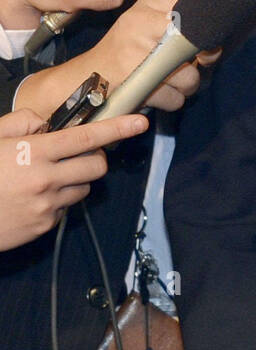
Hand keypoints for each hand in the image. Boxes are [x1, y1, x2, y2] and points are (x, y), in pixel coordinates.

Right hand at [0, 107, 147, 249]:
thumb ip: (21, 124)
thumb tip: (45, 124)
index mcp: (34, 152)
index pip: (86, 137)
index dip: (117, 128)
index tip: (139, 122)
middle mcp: (46, 179)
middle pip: (97, 166)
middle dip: (94, 158)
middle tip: (76, 156)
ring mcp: (47, 205)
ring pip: (83, 189)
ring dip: (74, 181)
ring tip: (45, 179)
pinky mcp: (44, 226)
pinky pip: (65, 209)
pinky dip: (57, 202)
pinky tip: (32, 199)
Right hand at [15, 0, 217, 119]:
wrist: (86, 79)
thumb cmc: (126, 55)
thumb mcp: (148, 28)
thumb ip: (183, 29)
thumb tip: (213, 48)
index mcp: (147, 6)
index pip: (190, 0)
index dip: (206, 22)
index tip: (204, 36)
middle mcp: (142, 23)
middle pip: (197, 42)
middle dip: (202, 60)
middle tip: (190, 63)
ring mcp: (138, 52)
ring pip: (190, 76)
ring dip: (185, 85)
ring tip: (167, 81)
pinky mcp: (136, 80)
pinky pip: (176, 97)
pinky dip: (170, 101)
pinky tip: (156, 93)